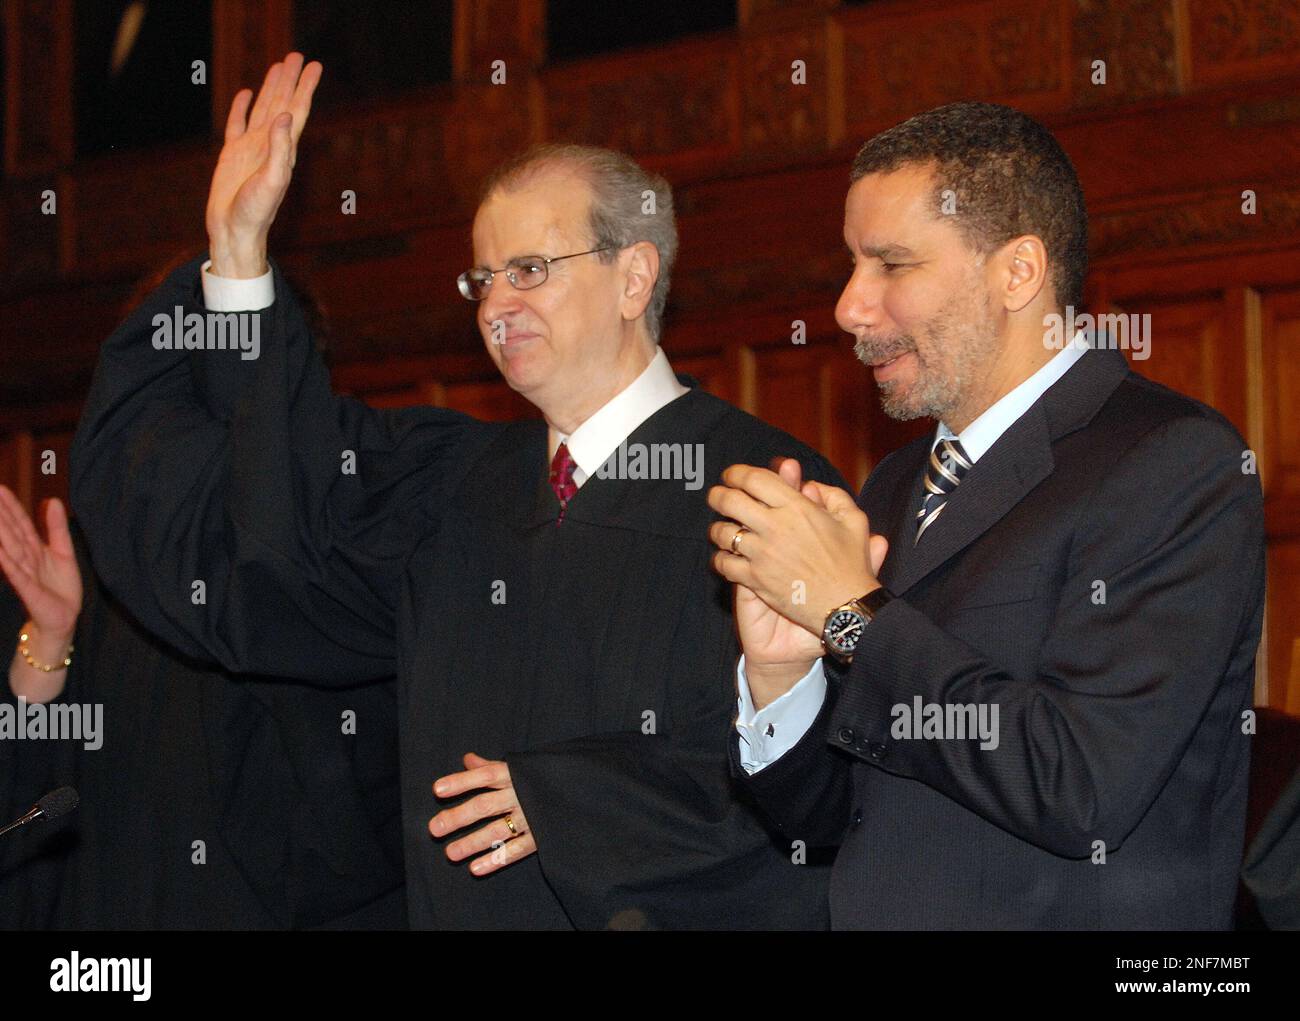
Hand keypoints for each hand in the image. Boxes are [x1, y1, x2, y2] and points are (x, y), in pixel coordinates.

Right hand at [0, 487, 81, 641]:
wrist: (63, 618)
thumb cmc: (60, 587)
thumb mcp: (63, 551)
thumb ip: (57, 527)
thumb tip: (53, 500)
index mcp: (34, 548)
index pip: (21, 524)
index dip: (12, 506)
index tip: (1, 488)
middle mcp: (26, 559)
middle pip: (13, 532)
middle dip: (2, 514)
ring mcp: (25, 574)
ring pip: (11, 550)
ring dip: (2, 533)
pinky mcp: (28, 590)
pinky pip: (17, 575)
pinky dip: (8, 563)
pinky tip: (1, 552)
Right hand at [205, 52, 321, 277]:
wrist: (234, 230)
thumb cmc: (256, 211)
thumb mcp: (272, 180)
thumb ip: (280, 149)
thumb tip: (286, 115)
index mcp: (283, 150)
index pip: (297, 110)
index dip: (305, 88)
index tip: (314, 66)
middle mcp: (270, 145)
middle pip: (282, 104)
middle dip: (290, 80)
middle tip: (297, 56)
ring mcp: (251, 148)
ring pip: (262, 109)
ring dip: (271, 88)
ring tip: (278, 66)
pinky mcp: (232, 154)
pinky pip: (238, 123)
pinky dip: (242, 106)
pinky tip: (247, 93)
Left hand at [429, 753, 536, 875]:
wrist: (585, 789)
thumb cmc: (544, 776)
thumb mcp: (520, 767)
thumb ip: (491, 766)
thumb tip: (467, 759)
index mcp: (514, 775)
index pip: (484, 777)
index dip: (461, 782)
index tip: (438, 790)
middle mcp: (520, 794)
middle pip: (484, 806)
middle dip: (458, 817)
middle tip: (434, 828)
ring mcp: (531, 817)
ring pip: (497, 831)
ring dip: (472, 843)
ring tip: (450, 853)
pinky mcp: (541, 836)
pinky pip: (516, 850)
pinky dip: (496, 859)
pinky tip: (476, 868)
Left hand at [708, 466, 888, 634]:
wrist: (846, 606)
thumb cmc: (852, 564)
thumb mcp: (854, 520)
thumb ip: (832, 495)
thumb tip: (809, 485)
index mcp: (797, 508)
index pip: (754, 479)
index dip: (737, 473)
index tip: (732, 476)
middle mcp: (776, 528)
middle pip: (730, 501)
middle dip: (717, 495)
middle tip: (716, 496)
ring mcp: (763, 554)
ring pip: (723, 533)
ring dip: (717, 528)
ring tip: (720, 529)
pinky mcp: (756, 580)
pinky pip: (725, 564)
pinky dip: (720, 559)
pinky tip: (725, 557)